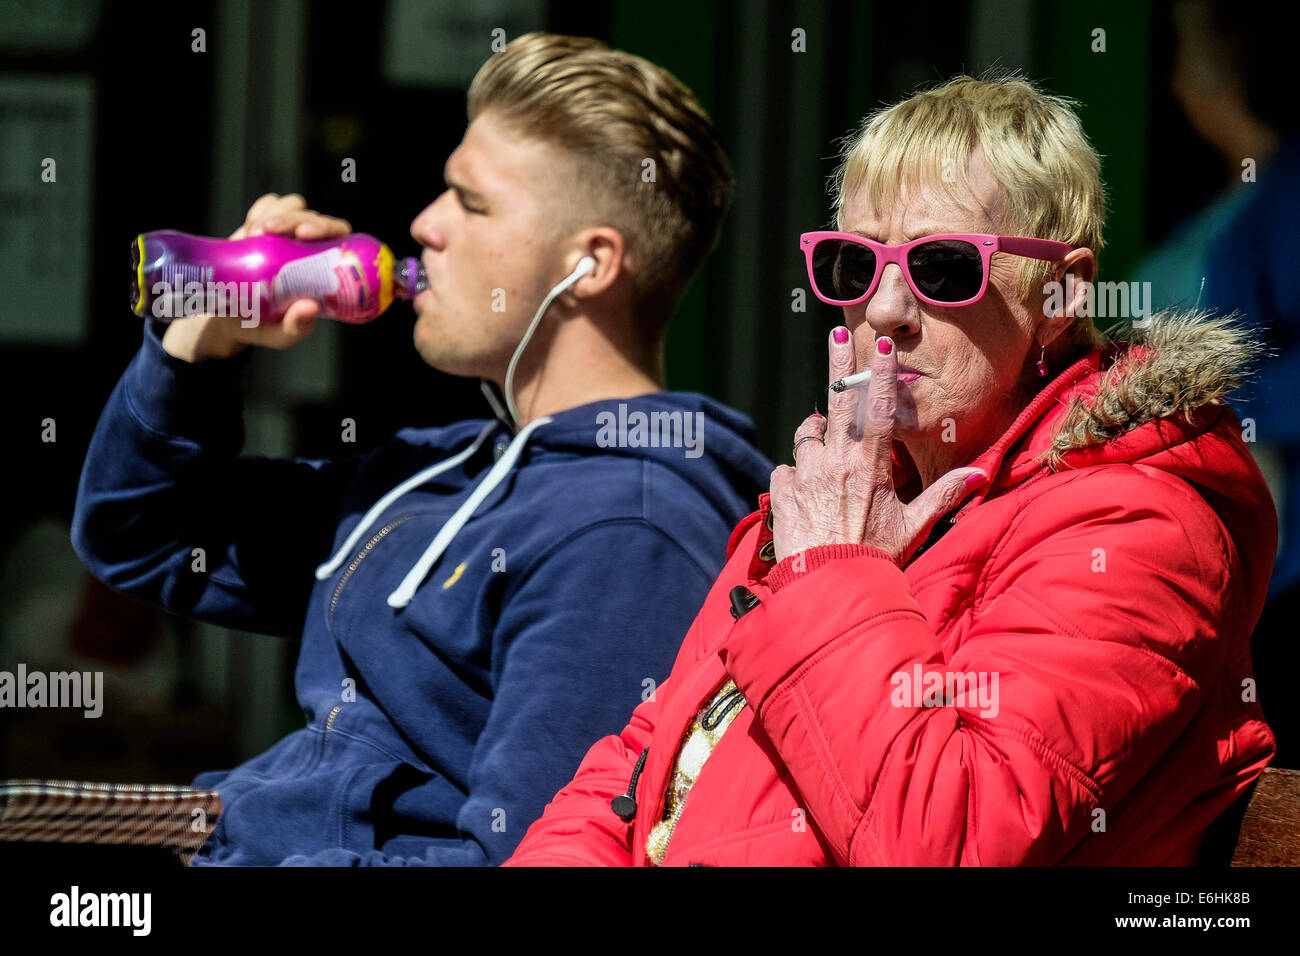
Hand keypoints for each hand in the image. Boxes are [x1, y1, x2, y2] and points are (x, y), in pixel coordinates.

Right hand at [161, 193, 352, 361]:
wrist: (227, 317)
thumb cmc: (263, 326)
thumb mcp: (280, 335)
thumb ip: (296, 327)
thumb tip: (310, 307)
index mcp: (323, 269)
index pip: (337, 236)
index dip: (325, 227)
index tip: (302, 234)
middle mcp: (308, 247)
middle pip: (312, 216)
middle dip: (290, 219)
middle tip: (264, 233)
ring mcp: (287, 234)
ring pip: (292, 206)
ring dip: (274, 214)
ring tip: (252, 237)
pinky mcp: (264, 226)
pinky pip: (268, 205)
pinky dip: (260, 210)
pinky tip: (248, 231)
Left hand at [768, 327, 986, 564]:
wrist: (829, 589)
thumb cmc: (876, 560)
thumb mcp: (915, 529)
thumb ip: (944, 496)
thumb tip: (980, 475)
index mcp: (869, 466)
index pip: (878, 409)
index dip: (879, 375)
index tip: (880, 345)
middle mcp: (835, 462)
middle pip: (836, 402)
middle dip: (838, 364)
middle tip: (835, 334)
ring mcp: (805, 476)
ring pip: (806, 435)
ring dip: (815, 432)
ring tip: (823, 438)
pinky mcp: (781, 494)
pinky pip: (785, 469)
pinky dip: (794, 473)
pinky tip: (804, 488)